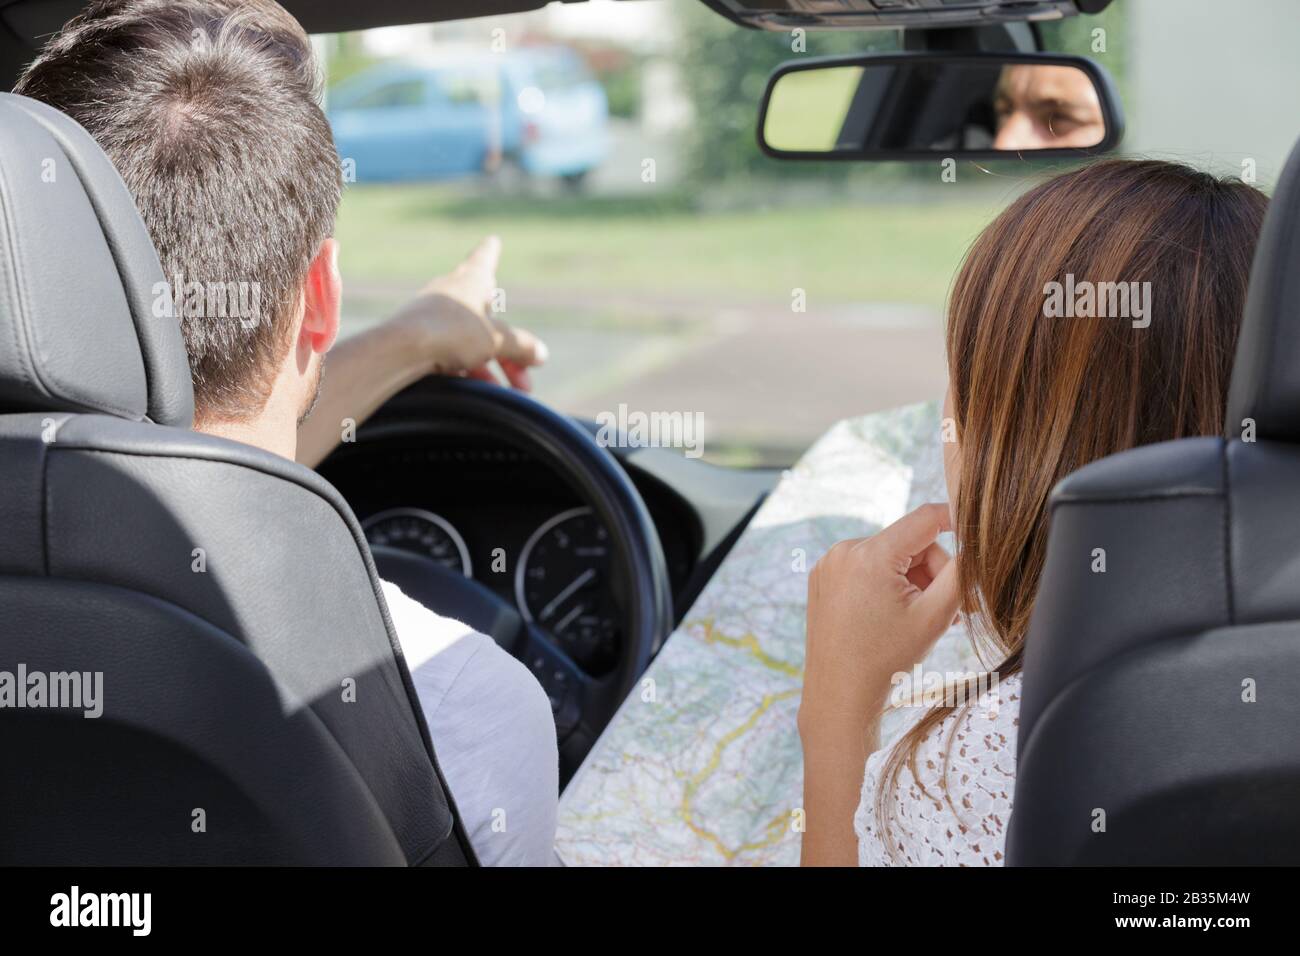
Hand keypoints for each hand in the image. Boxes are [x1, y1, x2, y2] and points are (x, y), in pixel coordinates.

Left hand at [389, 235, 547, 389]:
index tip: (493, 240)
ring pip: (470, 340)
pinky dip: (468, 370)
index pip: (484, 259)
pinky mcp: (419, 338)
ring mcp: (432, 315)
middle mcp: (450, 293)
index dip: (490, 252)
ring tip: (510, 392)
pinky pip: (450, 352)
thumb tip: (540, 354)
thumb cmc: (451, 332)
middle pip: (486, 316)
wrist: (401, 350)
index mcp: (470, 281)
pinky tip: (481, 391)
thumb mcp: (496, 340)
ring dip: (492, 367)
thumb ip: (521, 346)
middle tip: (525, 379)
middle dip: (509, 350)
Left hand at [799, 503, 959, 743]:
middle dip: (930, 571)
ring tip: (918, 617)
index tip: (976, 531)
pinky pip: (864, 567)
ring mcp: (828, 564)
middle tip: (944, 610)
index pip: (925, 519)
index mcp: (870, 555)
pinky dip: (884, 583)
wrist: (839, 694)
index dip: (955, 520)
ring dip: (909, 580)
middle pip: (908, 543)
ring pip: (888, 556)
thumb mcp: (935, 616)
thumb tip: (975, 545)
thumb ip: (960, 575)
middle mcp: (843, 551)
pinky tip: (891, 615)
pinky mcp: (821, 578)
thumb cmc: (886, 659)